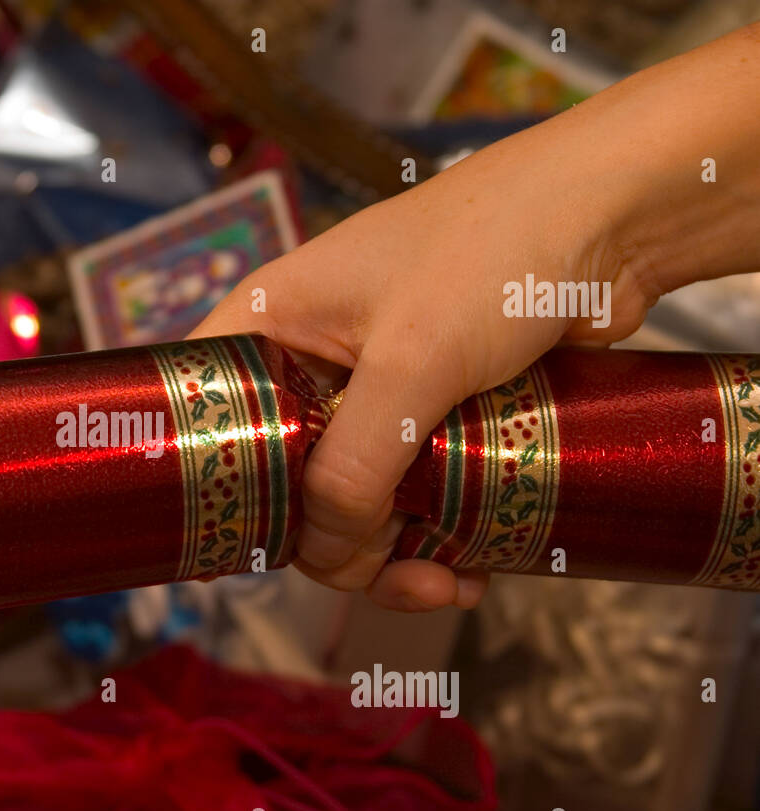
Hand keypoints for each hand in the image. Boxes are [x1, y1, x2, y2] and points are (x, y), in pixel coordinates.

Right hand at [193, 24, 759, 610]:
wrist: (615, 217)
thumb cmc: (493, 253)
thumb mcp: (411, 361)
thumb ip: (352, 466)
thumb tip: (326, 556)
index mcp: (270, 326)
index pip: (204, 417)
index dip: (213, 486)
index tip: (250, 552)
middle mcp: (310, 364)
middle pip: (284, 480)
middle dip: (331, 541)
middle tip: (382, 569)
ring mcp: (375, 393)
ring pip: (353, 502)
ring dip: (392, 556)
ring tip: (447, 584)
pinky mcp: (434, 416)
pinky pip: (413, 496)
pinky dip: (436, 539)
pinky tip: (474, 566)